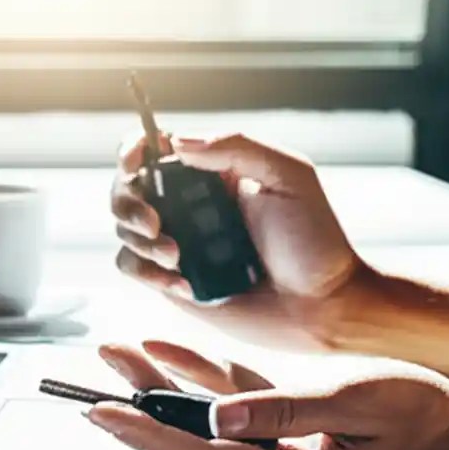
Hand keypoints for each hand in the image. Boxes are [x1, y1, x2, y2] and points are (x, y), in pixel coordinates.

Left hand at [85, 340, 448, 449]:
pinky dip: (201, 379)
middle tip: (90, 379)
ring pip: (205, 421)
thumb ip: (283, 410)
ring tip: (117, 351)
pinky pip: (234, 409)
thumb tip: (219, 418)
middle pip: (191, 440)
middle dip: (138, 406)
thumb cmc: (423, 421)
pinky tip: (167, 353)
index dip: (145, 435)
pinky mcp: (289, 439)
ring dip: (162, 386)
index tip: (101, 414)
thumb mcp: (354, 403)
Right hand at [112, 133, 367, 349]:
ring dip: (139, 240)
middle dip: (127, 201)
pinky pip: (133, 268)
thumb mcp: (288, 176)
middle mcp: (190, 205)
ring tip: (177, 256)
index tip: (135, 163)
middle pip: (128, 188)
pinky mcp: (173, 281)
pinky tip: (183, 283)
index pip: (157, 149)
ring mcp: (179, 243)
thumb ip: (235, 147)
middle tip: (153, 222)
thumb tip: (176, 142)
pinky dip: (145, 271)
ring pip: (125, 229)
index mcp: (213, 173)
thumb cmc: (315, 241)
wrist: (323, 307)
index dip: (133, 150)